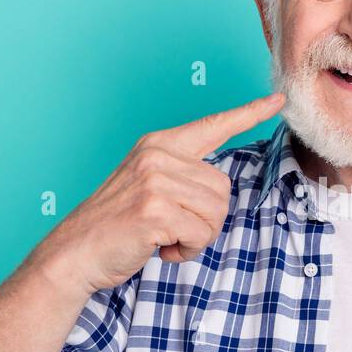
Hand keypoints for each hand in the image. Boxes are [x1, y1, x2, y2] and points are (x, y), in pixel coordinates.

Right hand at [40, 91, 285, 293]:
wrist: (75, 251)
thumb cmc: (116, 224)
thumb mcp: (147, 185)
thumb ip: (181, 176)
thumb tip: (219, 189)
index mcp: (159, 145)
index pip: (213, 125)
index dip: (248, 114)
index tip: (277, 100)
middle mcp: (158, 155)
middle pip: (223, 188)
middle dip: (207, 219)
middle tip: (174, 229)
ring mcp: (155, 180)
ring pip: (216, 212)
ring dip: (197, 236)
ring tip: (165, 238)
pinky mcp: (155, 209)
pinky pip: (200, 234)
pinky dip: (187, 250)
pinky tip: (161, 249)